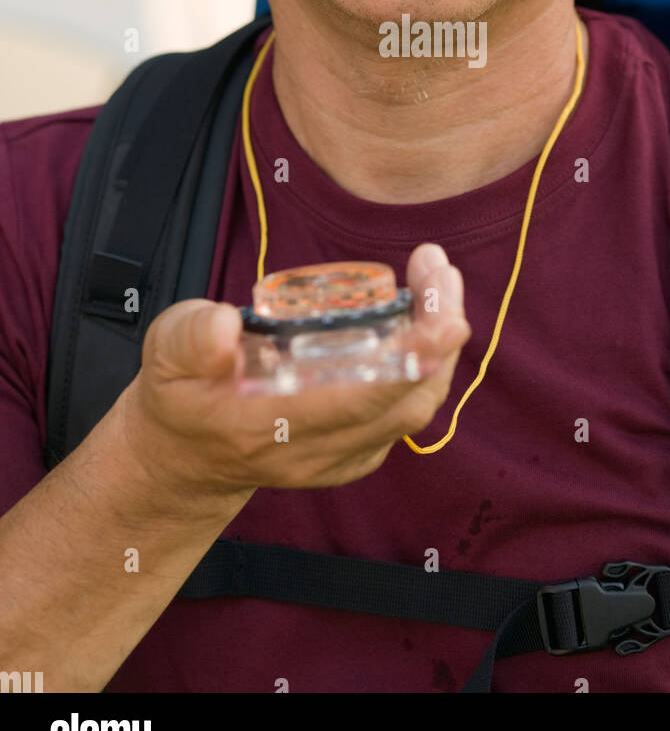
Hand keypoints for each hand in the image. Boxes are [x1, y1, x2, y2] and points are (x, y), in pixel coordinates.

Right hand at [120, 244, 469, 498]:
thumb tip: (225, 325)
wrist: (184, 459)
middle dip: (435, 336)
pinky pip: (405, 414)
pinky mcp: (353, 454)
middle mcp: (312, 452)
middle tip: (441, 272)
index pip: (355, 400)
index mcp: (265, 426)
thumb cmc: (180, 392)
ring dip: (437, 345)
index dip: (406, 359)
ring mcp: (338, 458)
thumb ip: (192, 338)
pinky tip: (424, 316)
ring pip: (414, 409)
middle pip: (402, 403)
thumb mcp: (165, 354)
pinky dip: (426, 364)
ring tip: (439, 282)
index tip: (443, 315)